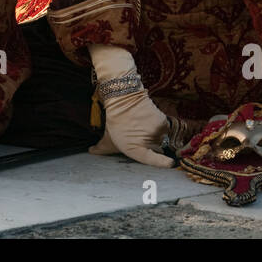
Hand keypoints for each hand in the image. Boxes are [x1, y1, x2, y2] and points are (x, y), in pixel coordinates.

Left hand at [88, 45, 173, 168]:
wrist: (123, 97)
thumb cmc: (115, 120)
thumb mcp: (107, 138)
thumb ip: (101, 149)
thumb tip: (91, 152)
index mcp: (134, 149)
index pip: (152, 160)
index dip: (162, 163)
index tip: (171, 164)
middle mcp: (147, 142)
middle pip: (157, 150)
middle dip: (152, 146)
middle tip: (141, 136)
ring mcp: (156, 132)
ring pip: (162, 138)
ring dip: (155, 135)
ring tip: (143, 126)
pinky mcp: (162, 122)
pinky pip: (165, 129)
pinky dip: (159, 126)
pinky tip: (148, 120)